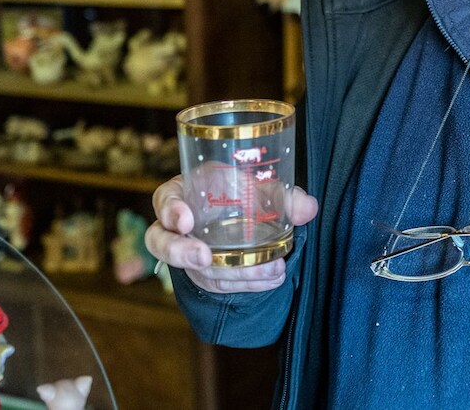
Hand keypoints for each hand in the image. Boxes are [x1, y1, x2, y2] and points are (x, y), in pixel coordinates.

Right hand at [147, 175, 318, 293]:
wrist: (243, 212)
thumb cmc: (241, 191)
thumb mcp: (258, 186)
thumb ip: (282, 195)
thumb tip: (308, 208)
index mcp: (185, 192)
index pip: (164, 199)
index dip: (170, 210)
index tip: (185, 219)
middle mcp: (178, 226)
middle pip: (161, 243)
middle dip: (181, 253)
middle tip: (204, 259)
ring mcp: (189, 253)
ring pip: (195, 270)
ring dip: (230, 274)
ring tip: (267, 271)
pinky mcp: (205, 274)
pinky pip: (218, 284)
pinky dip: (245, 283)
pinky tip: (270, 279)